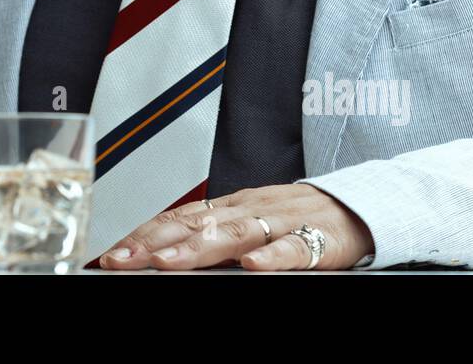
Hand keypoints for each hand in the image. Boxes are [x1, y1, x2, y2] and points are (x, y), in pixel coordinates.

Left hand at [97, 183, 373, 270]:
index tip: (112, 254)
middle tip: (122, 260)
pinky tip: (253, 266)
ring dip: (198, 248)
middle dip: (154, 242)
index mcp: (230, 206)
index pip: (178, 217)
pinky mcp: (318, 238)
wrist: (360, 206)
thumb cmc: (298, 219)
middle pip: (196, 224)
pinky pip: (293, 248)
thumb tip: (162, 254)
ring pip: (236, 233)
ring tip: (168, 263)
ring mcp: (282, 221)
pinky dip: (272, 256)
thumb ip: (211, 237)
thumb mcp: (249, 223)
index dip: (143, 234)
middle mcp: (249, 208)